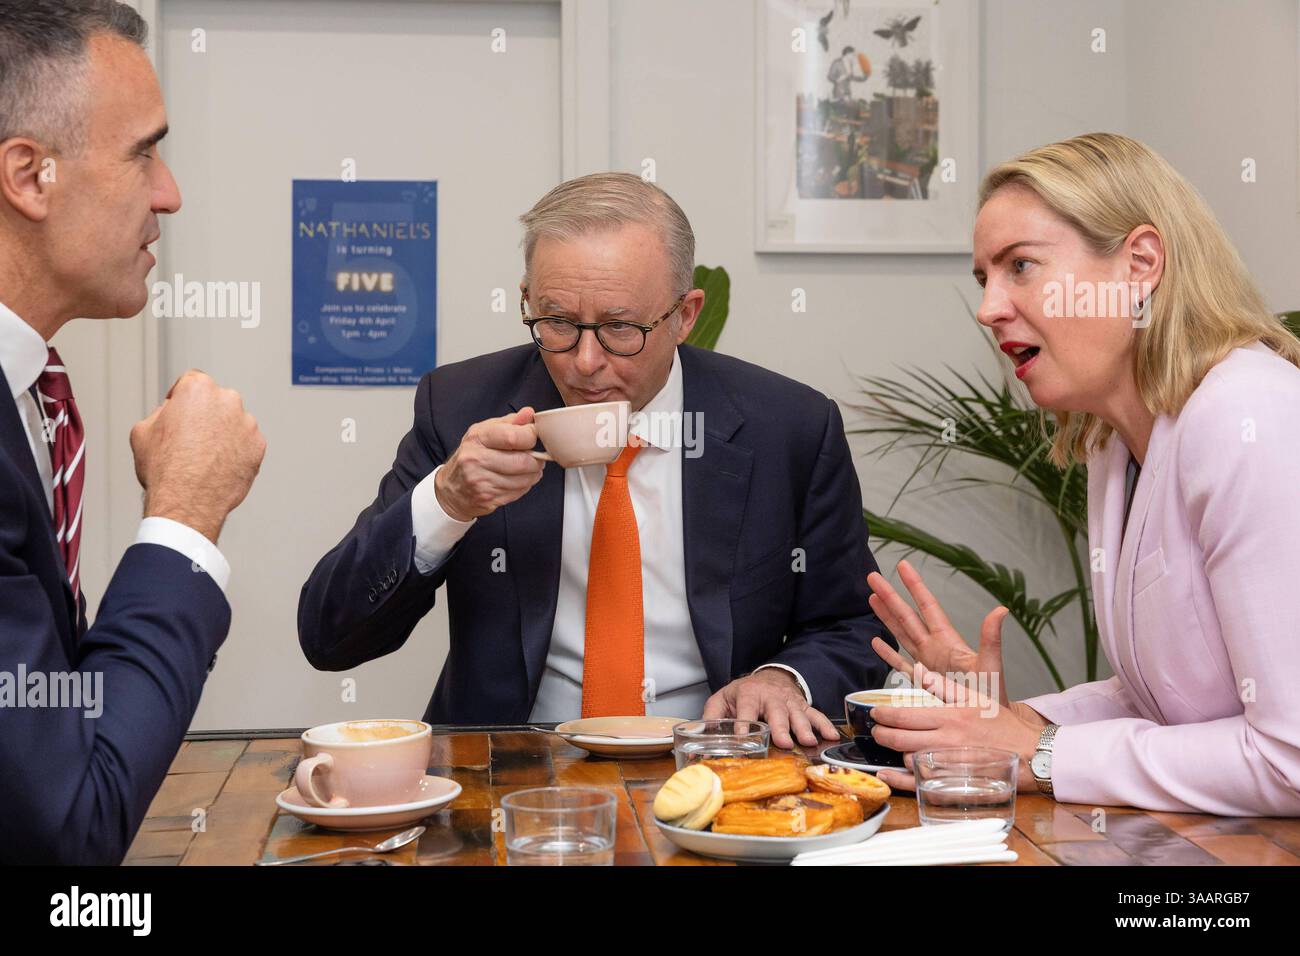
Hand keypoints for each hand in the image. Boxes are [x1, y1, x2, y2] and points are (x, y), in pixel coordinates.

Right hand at [130, 370, 265, 543]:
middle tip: (191, 439)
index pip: (192, 382)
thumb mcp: (143, 431)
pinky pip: (246, 444)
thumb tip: (171, 413)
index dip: (182, 397)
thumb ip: (161, 413)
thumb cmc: (165, 468)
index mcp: (198, 388)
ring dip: (223, 434)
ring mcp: (247, 423)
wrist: (188, 501)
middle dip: (205, 416)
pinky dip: (236, 452)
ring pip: (233, 423)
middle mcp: (228, 400)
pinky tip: (219, 466)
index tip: (180, 410)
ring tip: (205, 458)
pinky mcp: (259, 446)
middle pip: (216, 402)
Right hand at [434, 408, 543, 520]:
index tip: (532, 436)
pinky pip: (519, 492)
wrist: (452, 489)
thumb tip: (529, 413)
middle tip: (534, 457)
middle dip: (536, 460)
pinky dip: (524, 485)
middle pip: (523, 461)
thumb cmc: (471, 456)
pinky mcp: (488, 498)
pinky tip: (515, 480)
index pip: (513, 437)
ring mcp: (481, 481)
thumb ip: (510, 422)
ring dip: (532, 474)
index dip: (531, 436)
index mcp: (477, 438)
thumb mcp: (485, 432)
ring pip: (525, 479)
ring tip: (525, 469)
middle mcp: (476, 460)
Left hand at [702, 669, 838, 749]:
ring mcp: (788, 701)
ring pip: (797, 713)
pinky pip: (815, 714)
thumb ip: (710, 717)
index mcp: (747, 694)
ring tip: (808, 741)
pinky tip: (831, 736)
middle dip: (780, 727)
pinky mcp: (802, 705)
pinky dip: (824, 724)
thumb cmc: (742, 693)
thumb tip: (698, 740)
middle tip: (783, 742)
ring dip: (803, 727)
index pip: (745, 709)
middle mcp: (770, 696)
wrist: (767, 677)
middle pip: (775, 711)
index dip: (743, 723)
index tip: (742, 738)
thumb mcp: (721, 699)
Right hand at [867, 559, 1008, 706]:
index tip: (903, 566)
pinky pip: (898, 664)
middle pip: (907, 616)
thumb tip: (1000, 610)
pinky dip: (886, 652)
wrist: (984, 725)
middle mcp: (934, 648)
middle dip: (890, 596)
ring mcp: (925, 664)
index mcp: (948, 641)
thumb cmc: (991, 696)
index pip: (928, 607)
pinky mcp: (919, 682)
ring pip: (900, 634)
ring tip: (872, 599)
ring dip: (886, 617)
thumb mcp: (991, 664)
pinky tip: (875, 641)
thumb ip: (991, 638)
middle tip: (873, 577)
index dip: (915, 586)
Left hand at [869, 664, 1047, 792]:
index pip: (906, 715)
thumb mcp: (975, 697)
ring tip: (893, 746)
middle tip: (875, 731)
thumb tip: (919, 670)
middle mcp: (947, 741)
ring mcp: (949, 764)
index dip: (884, 715)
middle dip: (881, 734)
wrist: (1031, 754)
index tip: (875, 713)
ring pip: (908, 759)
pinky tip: (885, 774)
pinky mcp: (954, 783)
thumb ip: (943, 685)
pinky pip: (919, 784)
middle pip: (900, 738)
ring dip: (895, 753)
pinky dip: (898, 780)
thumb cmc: (1003, 725)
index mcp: (951, 717)